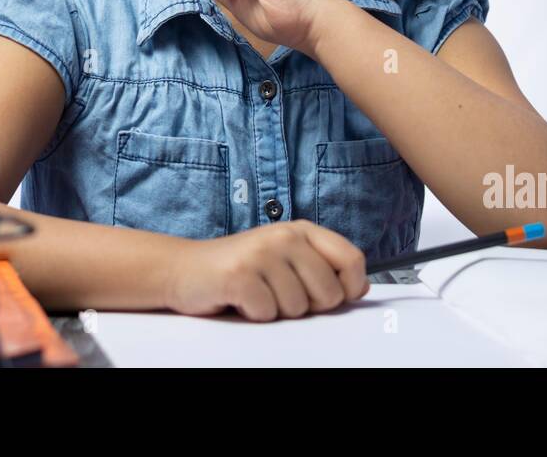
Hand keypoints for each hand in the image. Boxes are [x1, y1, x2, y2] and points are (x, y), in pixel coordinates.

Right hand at [163, 220, 370, 320]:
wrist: (185, 268)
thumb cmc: (239, 267)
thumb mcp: (285, 259)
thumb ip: (322, 267)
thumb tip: (361, 286)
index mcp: (301, 230)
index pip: (352, 259)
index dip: (351, 287)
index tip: (339, 297)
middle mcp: (284, 236)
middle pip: (329, 293)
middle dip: (309, 306)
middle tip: (281, 294)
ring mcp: (261, 253)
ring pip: (298, 308)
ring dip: (278, 311)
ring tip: (258, 294)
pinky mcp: (240, 275)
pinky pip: (268, 313)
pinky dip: (255, 315)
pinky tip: (241, 299)